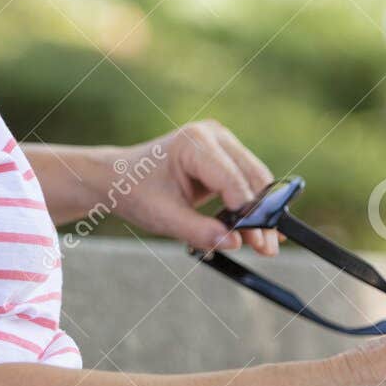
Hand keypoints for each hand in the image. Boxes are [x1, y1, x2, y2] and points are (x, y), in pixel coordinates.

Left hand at [111, 120, 281, 256]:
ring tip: (264, 247)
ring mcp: (221, 143)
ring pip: (255, 179)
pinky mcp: (224, 156)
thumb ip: (199, 231)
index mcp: (194, 142)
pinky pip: (247, 181)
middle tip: (267, 250)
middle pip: (252, 176)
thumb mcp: (164, 217)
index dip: (248, 211)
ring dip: (261, 213)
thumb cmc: (135, 192)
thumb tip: (235, 243)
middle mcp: (213, 135)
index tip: (257, 242)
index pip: (231, 178)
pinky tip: (258, 232)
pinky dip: (252, 206)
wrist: (117, 176)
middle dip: (261, 215)